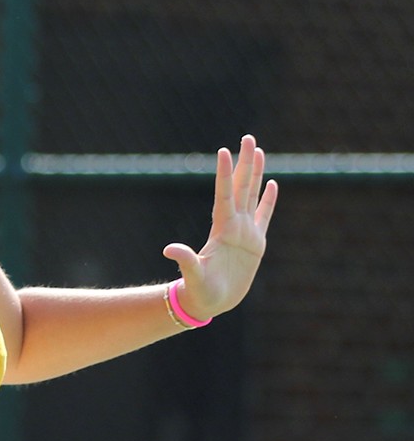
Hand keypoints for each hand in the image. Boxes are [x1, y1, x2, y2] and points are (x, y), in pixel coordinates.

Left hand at [162, 134, 278, 318]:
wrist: (209, 303)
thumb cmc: (199, 291)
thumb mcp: (193, 276)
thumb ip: (185, 261)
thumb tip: (168, 250)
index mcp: (221, 229)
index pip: (224, 194)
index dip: (225, 174)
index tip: (224, 151)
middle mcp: (233, 225)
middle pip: (241, 187)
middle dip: (245, 162)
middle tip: (248, 137)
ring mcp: (245, 232)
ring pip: (252, 195)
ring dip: (256, 173)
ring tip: (258, 151)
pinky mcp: (256, 243)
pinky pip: (264, 216)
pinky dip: (269, 200)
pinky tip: (273, 184)